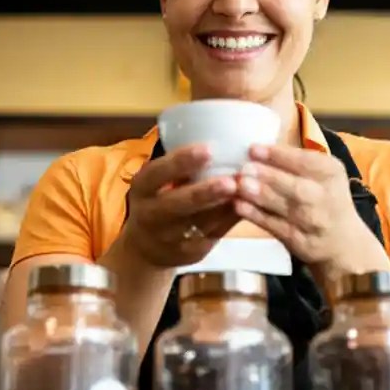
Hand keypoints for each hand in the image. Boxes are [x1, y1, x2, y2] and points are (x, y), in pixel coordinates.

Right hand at [122, 144, 241, 267]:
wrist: (146, 248)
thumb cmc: (159, 200)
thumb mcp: (156, 182)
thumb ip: (180, 166)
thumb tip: (224, 136)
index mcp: (141, 188)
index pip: (157, 173)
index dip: (181, 161)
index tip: (208, 149)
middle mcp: (151, 214)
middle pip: (177, 204)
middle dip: (205, 192)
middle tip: (231, 180)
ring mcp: (169, 237)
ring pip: (200, 223)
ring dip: (224, 208)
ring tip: (247, 192)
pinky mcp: (189, 253)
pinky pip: (214, 235)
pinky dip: (230, 220)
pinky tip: (247, 207)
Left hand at [235, 144, 389, 276]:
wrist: (343, 242)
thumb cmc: (325, 198)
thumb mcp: (323, 173)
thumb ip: (297, 160)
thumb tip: (258, 146)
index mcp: (331, 172)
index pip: (306, 162)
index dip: (279, 156)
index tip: (253, 148)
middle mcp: (326, 197)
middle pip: (297, 187)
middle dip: (269, 177)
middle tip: (244, 168)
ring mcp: (314, 221)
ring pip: (285, 208)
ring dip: (261, 197)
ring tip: (239, 185)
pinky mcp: (301, 241)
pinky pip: (277, 227)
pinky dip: (257, 216)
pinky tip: (239, 206)